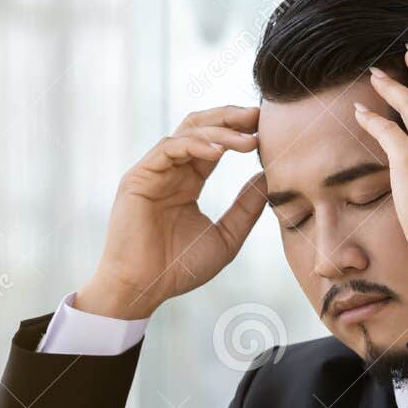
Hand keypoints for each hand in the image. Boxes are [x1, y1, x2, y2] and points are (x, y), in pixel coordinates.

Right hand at [76, 106, 266, 320]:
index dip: (240, 132)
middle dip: (230, 118)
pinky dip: (194, 144)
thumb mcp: (226, 237)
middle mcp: (170, 171)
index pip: (214, 144)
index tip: (268, 129)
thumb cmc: (178, 270)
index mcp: (187, 182)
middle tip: (259, 117)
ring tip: (247, 139)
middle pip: (200, 126)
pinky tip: (219, 152)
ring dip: (219, 131)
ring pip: (187, 133)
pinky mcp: (138, 177)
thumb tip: (269, 177)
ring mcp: (153, 172)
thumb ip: (246, 208)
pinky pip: (168, 148)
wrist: (142, 290)